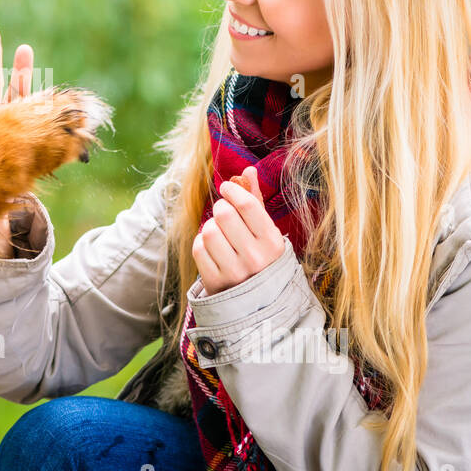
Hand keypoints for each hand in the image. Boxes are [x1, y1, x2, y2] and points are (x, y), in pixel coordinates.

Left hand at [192, 166, 285, 294]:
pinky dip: (201, 244)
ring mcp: (234, 272)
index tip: (227, 188)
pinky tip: (212, 249)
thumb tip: (248, 169)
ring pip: (208, 230)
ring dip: (210, 227)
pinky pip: (198, 249)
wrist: (258, 301)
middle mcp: (255, 257)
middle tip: (224, 214)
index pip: (247, 204)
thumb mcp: (265, 231)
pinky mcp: (215, 282)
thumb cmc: (261, 256)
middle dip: (221, 208)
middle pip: (224, 214)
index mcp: (272, 242)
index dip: (232, 190)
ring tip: (219, 233)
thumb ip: (256, 200)